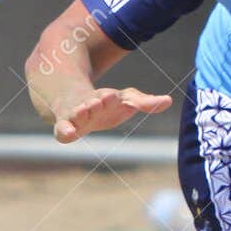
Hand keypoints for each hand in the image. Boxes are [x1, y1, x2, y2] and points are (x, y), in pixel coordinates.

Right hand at [51, 87, 172, 142]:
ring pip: (77, 112)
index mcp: (108, 98)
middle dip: (97, 102)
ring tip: (83, 110)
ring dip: (81, 111)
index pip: (113, 98)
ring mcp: (77, 114)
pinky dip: (64, 131)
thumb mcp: (125, 100)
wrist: (72, 98)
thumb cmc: (106, 103)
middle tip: (99, 101)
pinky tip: (68, 134)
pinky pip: (62, 129)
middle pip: (93, 102)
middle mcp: (91, 103)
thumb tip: (169, 101)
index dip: (114, 98)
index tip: (113, 96)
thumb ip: (145, 102)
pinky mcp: (65, 125)